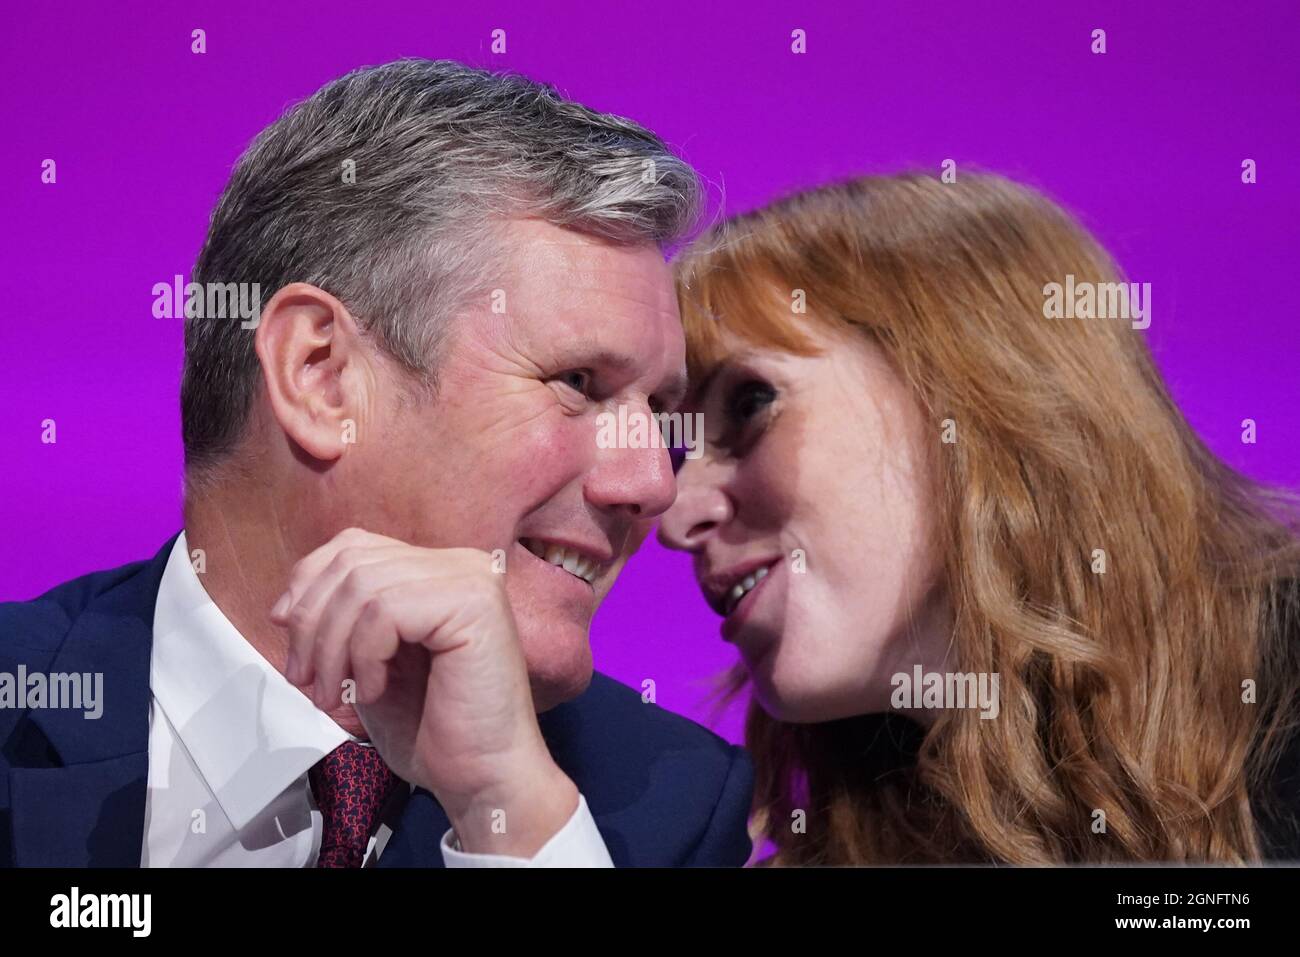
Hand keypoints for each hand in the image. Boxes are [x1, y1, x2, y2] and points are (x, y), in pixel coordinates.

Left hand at [271, 527, 578, 854]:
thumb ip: (342, 621)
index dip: (309, 584)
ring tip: (335, 693)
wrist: (482, 777)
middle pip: (352, 561)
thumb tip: (289, 603)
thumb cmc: (434, 731)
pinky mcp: (474, 605)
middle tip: (307, 680)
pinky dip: (364, 655)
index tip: (288, 633)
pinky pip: (385, 611)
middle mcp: (461, 564)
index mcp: (439, 571)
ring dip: (332, 648)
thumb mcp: (369, 662)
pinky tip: (374, 689)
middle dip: (312, 624)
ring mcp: (472, 580)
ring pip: (362, 586)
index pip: (355, 545)